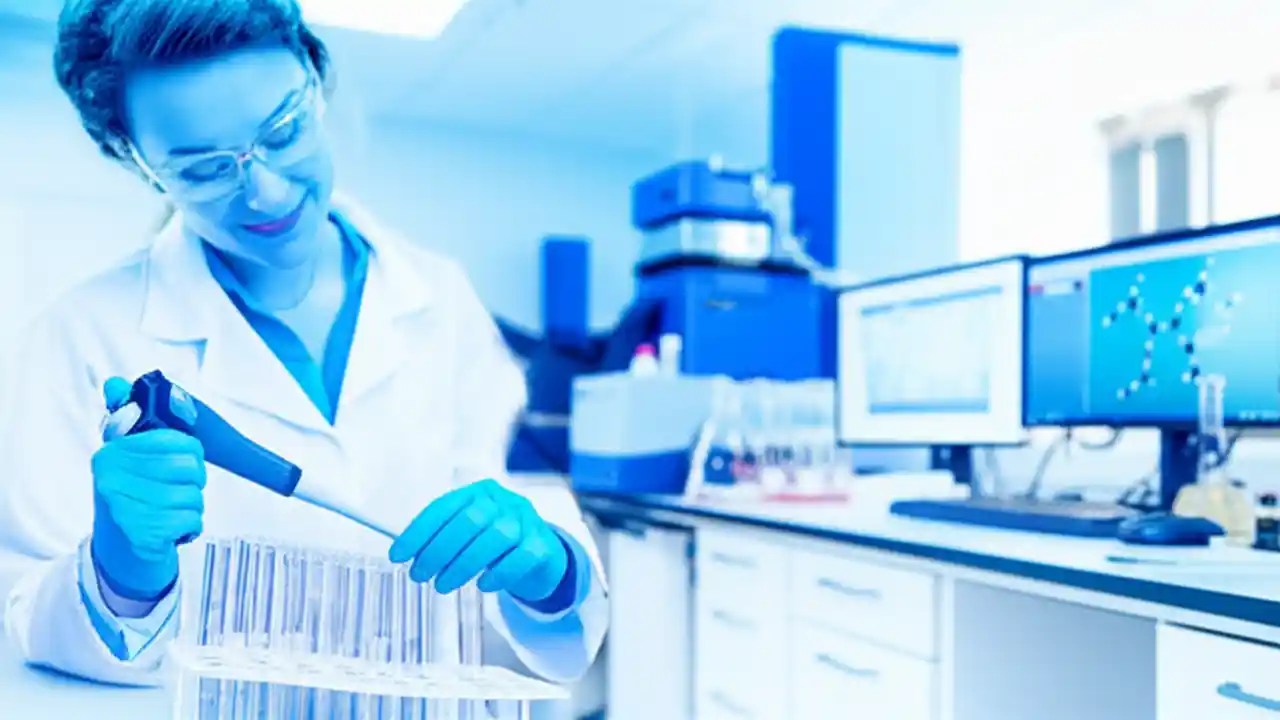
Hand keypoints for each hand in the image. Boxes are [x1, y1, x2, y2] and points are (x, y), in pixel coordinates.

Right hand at [90, 377, 205, 600]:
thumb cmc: (133, 496)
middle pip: (191, 466)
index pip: (178, 440)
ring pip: (194, 494)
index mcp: (111, 453)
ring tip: (169, 510)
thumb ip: (128, 419)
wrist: (121, 553)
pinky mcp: (143, 534)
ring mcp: (126, 507)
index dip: (189, 452)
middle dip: (192, 480)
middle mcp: (113, 478)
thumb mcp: (127, 456)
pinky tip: (171, 529)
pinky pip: (193, 519)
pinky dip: (190, 526)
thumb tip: (116, 384)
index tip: (175, 462)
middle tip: (173, 490)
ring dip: (191, 505)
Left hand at [389, 479, 569, 602]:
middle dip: (438, 550)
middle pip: (469, 520)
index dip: (418, 532)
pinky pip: (522, 556)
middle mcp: (503, 501)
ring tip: (443, 586)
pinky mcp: (542, 544)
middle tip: (419, 576)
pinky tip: (483, 586)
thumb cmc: (495, 545)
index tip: (397, 556)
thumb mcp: (468, 535)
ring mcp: (526, 520)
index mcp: (478, 492)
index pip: (444, 507)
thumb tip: (403, 553)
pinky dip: (499, 573)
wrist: (541, 555)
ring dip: (464, 565)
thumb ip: (442, 537)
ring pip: (496, 537)